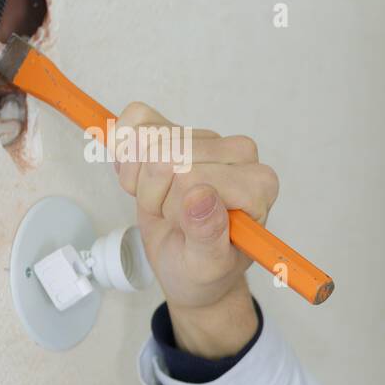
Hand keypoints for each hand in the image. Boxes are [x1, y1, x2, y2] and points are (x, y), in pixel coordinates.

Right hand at [114, 101, 279, 354]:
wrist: (186, 264)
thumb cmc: (203, 267)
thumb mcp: (206, 265)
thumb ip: (208, 234)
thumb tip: (200, 195)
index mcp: (258, 185)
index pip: (194, 174)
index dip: (175, 207)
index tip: (184, 228)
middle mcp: (241, 154)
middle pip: (169, 153)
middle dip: (156, 194)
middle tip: (170, 218)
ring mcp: (209, 137)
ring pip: (149, 138)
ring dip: (141, 179)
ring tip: (161, 203)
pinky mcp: (178, 127)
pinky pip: (137, 118)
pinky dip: (125, 152)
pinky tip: (141, 177)